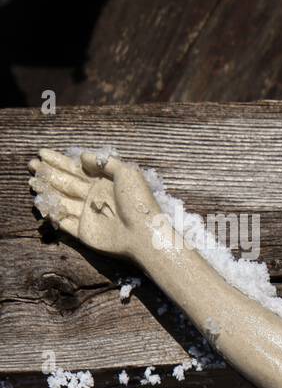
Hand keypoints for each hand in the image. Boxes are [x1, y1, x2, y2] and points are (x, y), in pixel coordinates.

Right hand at [28, 149, 159, 259]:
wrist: (144, 234)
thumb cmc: (138, 202)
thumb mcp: (127, 174)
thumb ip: (105, 162)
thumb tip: (82, 157)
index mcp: (105, 183)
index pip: (77, 169)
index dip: (59, 161)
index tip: (42, 153)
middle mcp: (94, 198)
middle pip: (66, 183)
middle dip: (48, 173)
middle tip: (31, 164)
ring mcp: (88, 215)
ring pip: (62, 200)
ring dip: (47, 190)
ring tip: (32, 180)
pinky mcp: (83, 232)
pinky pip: (64, 222)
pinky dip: (52, 213)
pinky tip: (40, 202)